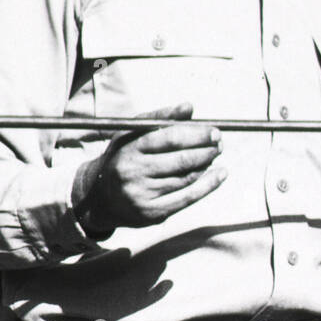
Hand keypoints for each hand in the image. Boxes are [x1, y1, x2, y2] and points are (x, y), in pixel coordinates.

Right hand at [73, 103, 225, 234]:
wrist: (100, 197)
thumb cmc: (122, 158)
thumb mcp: (132, 134)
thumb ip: (159, 118)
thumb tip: (189, 107)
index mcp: (129, 149)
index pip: (168, 138)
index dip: (195, 134)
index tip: (213, 131)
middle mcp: (134, 173)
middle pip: (180, 160)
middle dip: (205, 150)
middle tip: (219, 143)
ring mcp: (143, 195)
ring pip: (185, 179)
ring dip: (206, 165)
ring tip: (215, 154)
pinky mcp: (153, 213)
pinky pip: (187, 198)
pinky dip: (208, 186)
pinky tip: (219, 174)